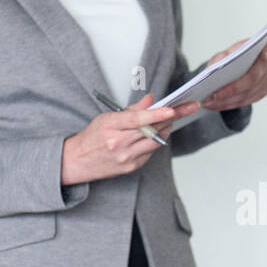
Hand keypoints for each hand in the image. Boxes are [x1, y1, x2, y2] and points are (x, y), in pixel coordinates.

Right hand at [61, 93, 200, 184]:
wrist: (77, 161)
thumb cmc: (92, 137)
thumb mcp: (106, 117)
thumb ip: (131, 110)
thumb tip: (150, 100)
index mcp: (111, 127)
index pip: (138, 120)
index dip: (157, 114)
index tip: (172, 109)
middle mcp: (119, 143)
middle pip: (152, 129)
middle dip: (173, 117)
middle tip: (189, 106)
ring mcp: (127, 157)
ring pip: (156, 141)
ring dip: (167, 128)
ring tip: (174, 117)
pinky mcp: (132, 167)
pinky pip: (151, 152)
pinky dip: (157, 141)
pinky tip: (158, 133)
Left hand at [201, 39, 266, 110]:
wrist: (234, 67)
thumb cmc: (231, 58)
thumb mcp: (224, 53)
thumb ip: (223, 56)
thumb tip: (218, 65)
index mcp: (261, 47)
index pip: (257, 59)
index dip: (249, 66)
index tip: (234, 72)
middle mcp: (266, 64)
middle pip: (251, 80)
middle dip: (231, 90)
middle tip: (213, 96)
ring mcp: (266, 80)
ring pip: (247, 94)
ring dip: (227, 101)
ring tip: (209, 103)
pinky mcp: (261, 92)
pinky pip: (245, 101)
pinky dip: (229, 104)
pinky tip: (216, 105)